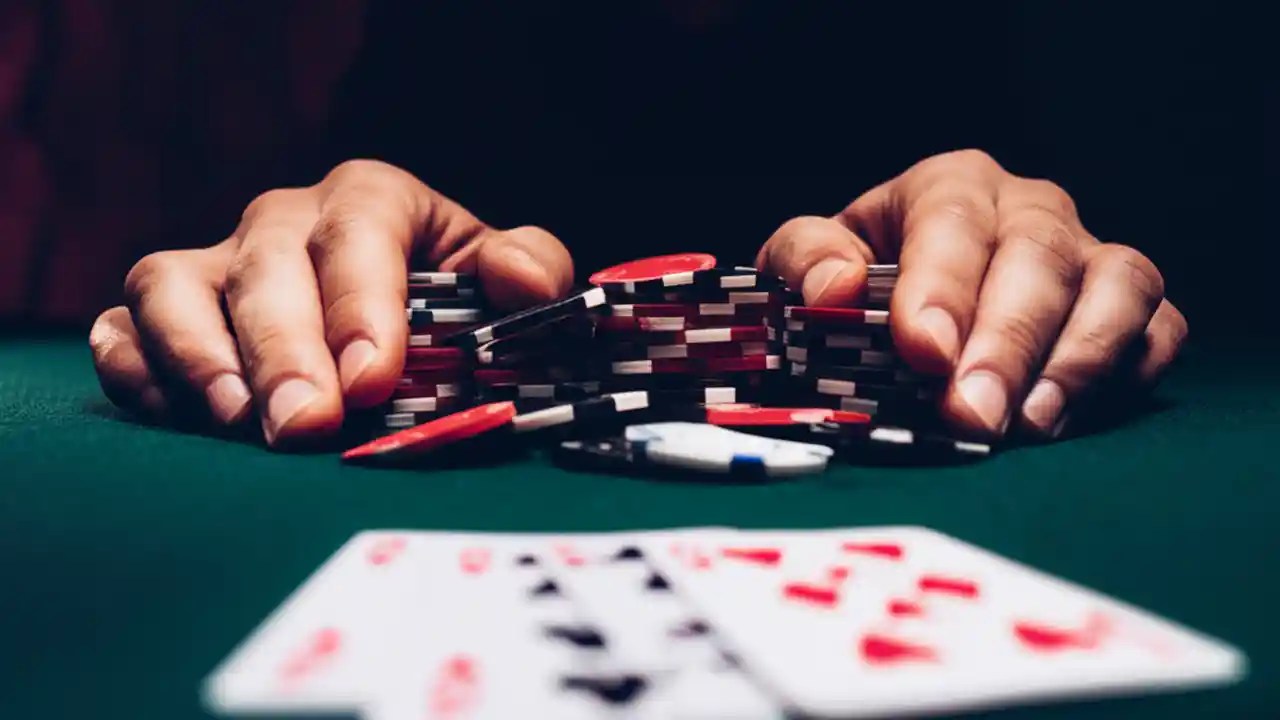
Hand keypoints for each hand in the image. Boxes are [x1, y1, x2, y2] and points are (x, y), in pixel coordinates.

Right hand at [90, 160, 572, 446]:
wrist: (390, 318)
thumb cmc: (448, 299)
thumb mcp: (501, 280)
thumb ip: (528, 270)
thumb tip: (526, 281)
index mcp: (369, 201)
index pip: (359, 232)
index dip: (362, 304)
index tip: (371, 380)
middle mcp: (282, 222)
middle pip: (266, 269)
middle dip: (286, 351)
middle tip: (307, 427)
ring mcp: (215, 266)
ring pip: (171, 286)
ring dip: (200, 357)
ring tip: (242, 425)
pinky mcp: (163, 315)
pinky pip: (124, 330)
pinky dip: (138, 372)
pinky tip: (182, 418)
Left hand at [757, 150, 1185, 439]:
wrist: (901, 301)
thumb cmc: (856, 279)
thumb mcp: (802, 261)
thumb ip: (803, 259)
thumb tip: (834, 286)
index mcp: (949, 186)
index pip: (952, 221)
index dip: (941, 286)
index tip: (923, 352)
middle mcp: (1030, 209)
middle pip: (1038, 257)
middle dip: (1006, 342)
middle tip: (971, 416)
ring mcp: (1089, 255)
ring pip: (1119, 284)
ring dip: (1078, 358)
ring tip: (1028, 424)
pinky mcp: (1130, 307)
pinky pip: (1159, 328)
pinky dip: (1130, 370)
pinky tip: (1072, 418)